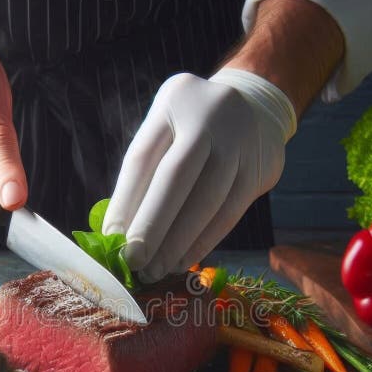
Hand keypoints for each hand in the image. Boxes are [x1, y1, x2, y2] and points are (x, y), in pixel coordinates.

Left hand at [103, 69, 295, 281]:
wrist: (256, 107)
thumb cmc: (192, 130)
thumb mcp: (165, 131)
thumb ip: (144, 173)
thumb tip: (118, 233)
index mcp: (173, 102)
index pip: (143, 157)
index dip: (125, 202)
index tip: (112, 239)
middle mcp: (209, 116)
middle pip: (176, 177)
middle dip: (152, 226)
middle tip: (133, 261)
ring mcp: (240, 141)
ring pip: (207, 200)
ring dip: (178, 242)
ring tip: (156, 269)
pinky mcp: (259, 168)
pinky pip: (229, 213)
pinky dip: (203, 242)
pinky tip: (183, 261)